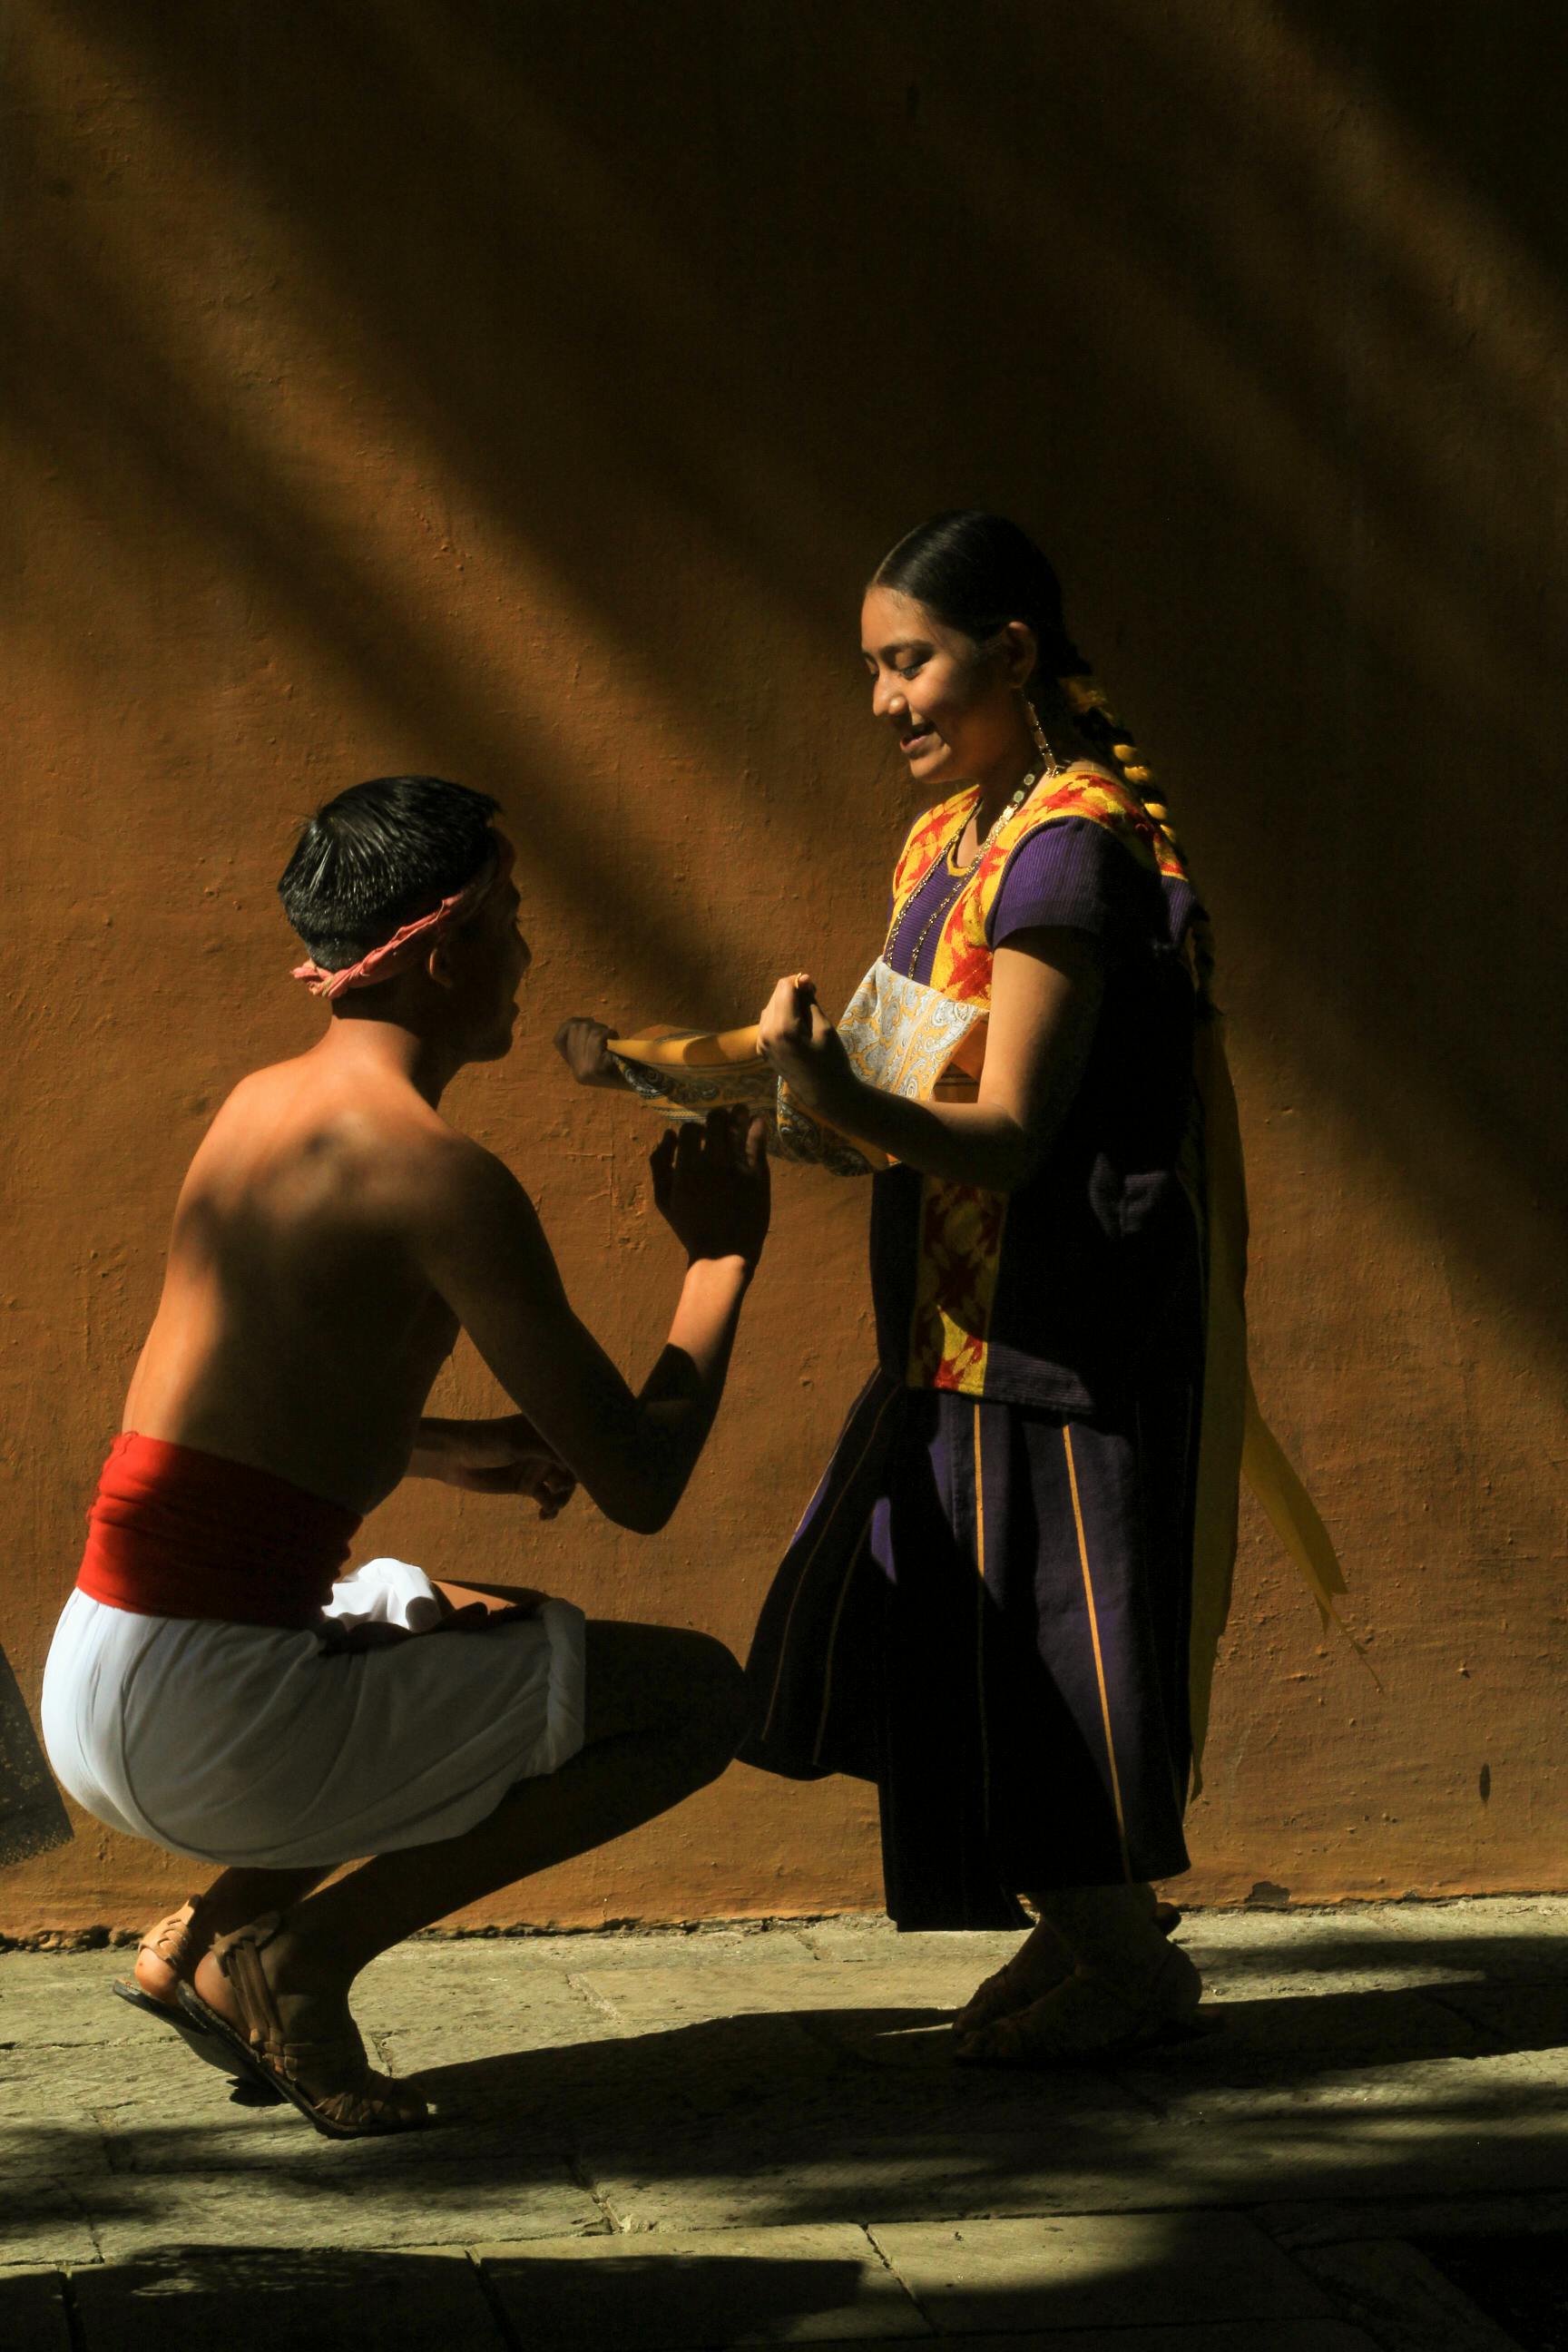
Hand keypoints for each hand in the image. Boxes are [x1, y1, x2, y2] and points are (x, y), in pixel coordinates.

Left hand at [415, 1416, 577, 1517]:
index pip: (573, 1444)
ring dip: (562, 1498)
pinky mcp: (527, 1486)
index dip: (581, 1458)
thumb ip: (547, 1450)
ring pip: (562, 1486)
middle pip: (572, 1467)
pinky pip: (547, 1499)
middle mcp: (546, 1448)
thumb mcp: (517, 1445)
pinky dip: (549, 1509)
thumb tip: (576, 1460)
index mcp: (546, 1430)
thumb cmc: (486, 1442)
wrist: (454, 1458)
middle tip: (559, 1490)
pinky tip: (544, 1516)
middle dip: (571, 1481)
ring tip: (551, 1507)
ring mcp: (537, 1468)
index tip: (578, 1472)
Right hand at [553, 1016, 625, 1089]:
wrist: (642, 1084)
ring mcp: (585, 1070)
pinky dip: (609, 1034)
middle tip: (606, 1032)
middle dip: (592, 1026)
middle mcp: (577, 1071)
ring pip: (587, 1031)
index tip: (589, 1020)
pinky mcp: (596, 1067)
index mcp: (576, 1069)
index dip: (570, 1025)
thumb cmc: (626, 1066)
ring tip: (612, 1037)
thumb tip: (586, 1021)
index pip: (558, 1040)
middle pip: (575, 1030)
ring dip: (602, 1029)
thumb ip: (590, 1043)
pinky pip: (598, 1038)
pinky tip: (616, 1040)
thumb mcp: (603, 1055)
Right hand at [649, 1107, 769, 1267]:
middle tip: (720, 1122)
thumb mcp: (664, 1199)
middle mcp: (712, 1162)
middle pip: (716, 1119)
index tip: (699, 1139)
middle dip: (716, 1118)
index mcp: (686, 1167)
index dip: (694, 1130)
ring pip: (739, 1124)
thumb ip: (660, 1164)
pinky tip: (756, 1121)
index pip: (690, 1128)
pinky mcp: (758, 1173)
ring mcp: (737, 1166)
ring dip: (738, 1114)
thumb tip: (668, 1133)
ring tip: (739, 1113)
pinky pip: (758, 1139)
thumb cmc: (690, 1227)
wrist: (724, 1252)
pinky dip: (757, 1125)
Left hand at [756, 972, 853, 1116]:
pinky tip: (796, 1026)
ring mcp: (761, 1042)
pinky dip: (781, 1017)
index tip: (814, 988)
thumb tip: (801, 980)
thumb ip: (809, 1002)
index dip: (799, 982)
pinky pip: (768, 1022)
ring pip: (770, 1008)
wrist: (825, 1094)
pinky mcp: (762, 1048)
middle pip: (775, 996)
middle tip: (812, 1001)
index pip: (783, 988)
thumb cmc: (831, 1061)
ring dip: (786, 1005)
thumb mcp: (824, 1028)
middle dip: (793, 993)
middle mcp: (765, 1033)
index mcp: (782, 1028)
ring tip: (806, 1016)